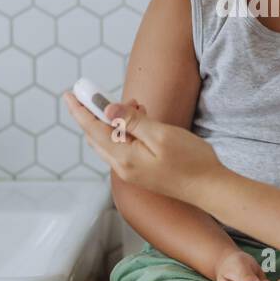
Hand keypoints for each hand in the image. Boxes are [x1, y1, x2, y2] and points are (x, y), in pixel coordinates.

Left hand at [61, 93, 223, 203]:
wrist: (210, 188)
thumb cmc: (191, 161)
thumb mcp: (160, 134)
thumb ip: (132, 122)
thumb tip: (107, 109)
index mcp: (124, 158)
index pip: (93, 129)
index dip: (81, 109)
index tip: (69, 93)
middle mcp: (122, 167)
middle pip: (97, 136)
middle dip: (95, 113)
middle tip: (95, 92)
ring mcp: (132, 172)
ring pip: (110, 142)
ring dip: (114, 121)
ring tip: (134, 104)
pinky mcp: (141, 172)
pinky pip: (123, 148)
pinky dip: (125, 131)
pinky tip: (140, 120)